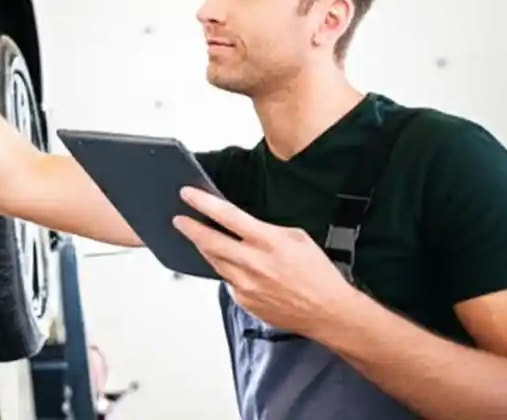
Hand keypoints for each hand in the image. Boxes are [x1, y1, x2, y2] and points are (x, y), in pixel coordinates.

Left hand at [173, 187, 357, 336]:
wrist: (328, 312)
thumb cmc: (317, 274)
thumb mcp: (297, 238)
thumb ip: (266, 230)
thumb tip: (245, 227)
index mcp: (268, 241)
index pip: (227, 216)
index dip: (203, 203)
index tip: (187, 194)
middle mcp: (253, 263)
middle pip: (209, 241)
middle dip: (189, 227)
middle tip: (179, 219)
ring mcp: (246, 285)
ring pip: (214, 262)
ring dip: (205, 249)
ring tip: (200, 238)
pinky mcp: (244, 302)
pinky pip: (228, 281)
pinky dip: (228, 271)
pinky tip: (233, 266)